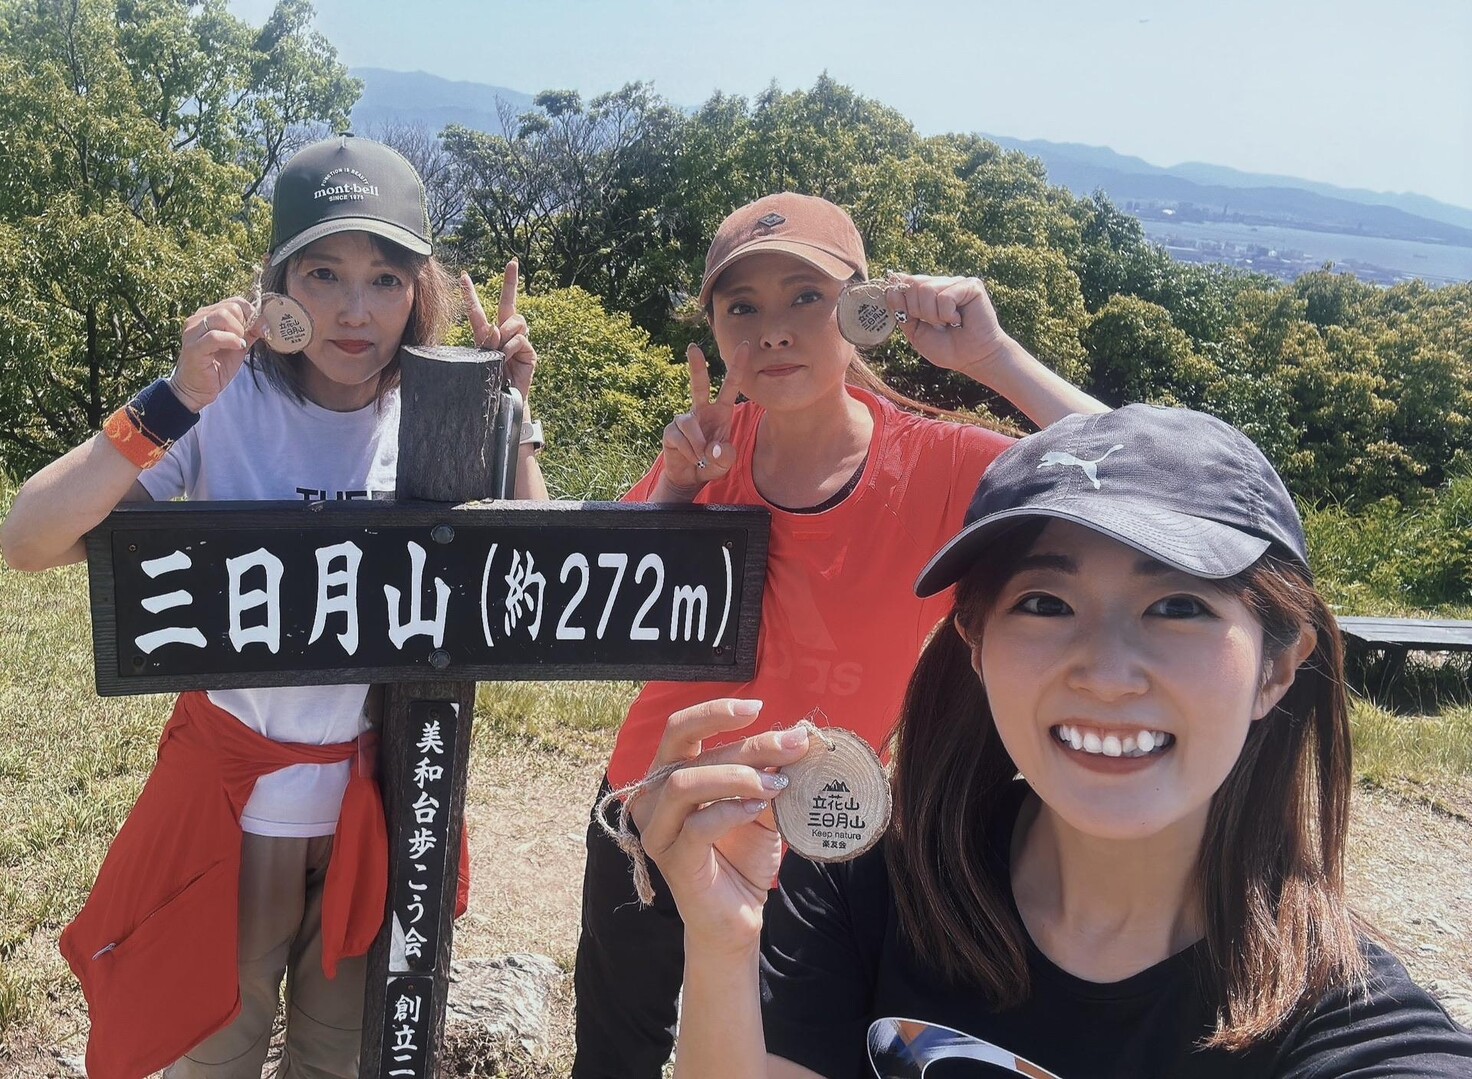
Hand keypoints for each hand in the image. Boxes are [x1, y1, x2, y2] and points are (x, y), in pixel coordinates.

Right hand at [169, 297, 258, 411]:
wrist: (198, 389)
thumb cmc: (217, 366)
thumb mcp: (238, 346)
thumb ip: (250, 332)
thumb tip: (265, 323)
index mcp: (207, 315)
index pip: (234, 302)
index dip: (251, 313)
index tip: (262, 327)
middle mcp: (197, 320)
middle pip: (230, 307)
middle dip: (245, 322)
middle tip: (246, 338)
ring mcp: (193, 333)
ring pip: (221, 316)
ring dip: (238, 330)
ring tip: (239, 344)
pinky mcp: (194, 348)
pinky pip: (214, 336)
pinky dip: (231, 340)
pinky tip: (237, 347)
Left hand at [462, 260, 537, 403]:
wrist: (503, 402)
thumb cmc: (488, 383)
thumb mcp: (480, 360)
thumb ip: (486, 343)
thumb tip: (497, 328)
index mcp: (487, 336)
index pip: (478, 312)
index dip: (471, 294)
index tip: (463, 276)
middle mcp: (505, 334)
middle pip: (508, 303)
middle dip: (511, 282)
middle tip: (512, 262)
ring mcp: (519, 341)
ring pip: (514, 321)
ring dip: (504, 335)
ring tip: (500, 353)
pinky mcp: (529, 351)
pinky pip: (519, 338)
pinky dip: (511, 347)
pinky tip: (508, 358)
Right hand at [635, 699, 810, 950]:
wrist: (739, 915)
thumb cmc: (743, 854)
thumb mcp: (760, 804)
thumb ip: (767, 771)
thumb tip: (796, 736)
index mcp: (669, 775)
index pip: (680, 729)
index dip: (714, 712)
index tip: (756, 707)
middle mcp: (653, 798)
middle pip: (690, 752)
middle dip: (746, 744)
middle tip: (791, 746)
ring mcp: (658, 830)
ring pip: (686, 783)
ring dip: (737, 776)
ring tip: (777, 783)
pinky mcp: (673, 860)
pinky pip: (698, 825)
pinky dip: (731, 810)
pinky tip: (758, 808)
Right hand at [656, 342, 747, 497]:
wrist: (690, 478)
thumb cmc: (711, 464)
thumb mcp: (724, 464)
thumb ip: (724, 457)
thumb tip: (711, 447)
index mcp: (721, 412)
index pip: (730, 386)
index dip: (738, 367)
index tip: (745, 346)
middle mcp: (702, 411)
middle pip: (698, 385)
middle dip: (696, 366)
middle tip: (693, 347)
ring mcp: (684, 419)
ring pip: (689, 423)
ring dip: (697, 444)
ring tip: (701, 457)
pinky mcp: (671, 431)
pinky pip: (680, 438)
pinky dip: (689, 452)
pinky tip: (691, 459)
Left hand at [885, 273, 1010, 383]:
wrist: (972, 359)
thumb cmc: (947, 347)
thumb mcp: (915, 332)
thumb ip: (901, 310)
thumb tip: (890, 284)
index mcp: (926, 291)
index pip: (903, 282)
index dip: (901, 300)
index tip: (912, 318)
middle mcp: (941, 283)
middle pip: (912, 284)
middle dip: (917, 311)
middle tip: (935, 325)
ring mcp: (956, 282)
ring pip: (926, 290)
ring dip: (933, 315)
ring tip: (947, 323)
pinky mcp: (971, 286)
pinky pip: (944, 297)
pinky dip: (947, 314)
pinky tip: (959, 320)